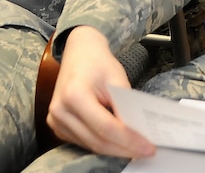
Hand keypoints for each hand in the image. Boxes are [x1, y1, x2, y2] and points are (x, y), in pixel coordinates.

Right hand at [47, 26, 155, 157]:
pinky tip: (119, 144)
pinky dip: (103, 145)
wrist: (79, 53)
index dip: (128, 140)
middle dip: (124, 149)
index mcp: (74, 94)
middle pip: (97, 141)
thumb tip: (138, 133)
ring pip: (91, 146)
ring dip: (115, 150)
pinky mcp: (58, 127)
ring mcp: (56, 121)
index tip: (148, 148)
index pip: (106, 127)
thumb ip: (125, 106)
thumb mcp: (117, 79)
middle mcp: (60, 111)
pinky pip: (84, 143)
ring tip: (136, 149)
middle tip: (146, 152)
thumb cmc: (98, 62)